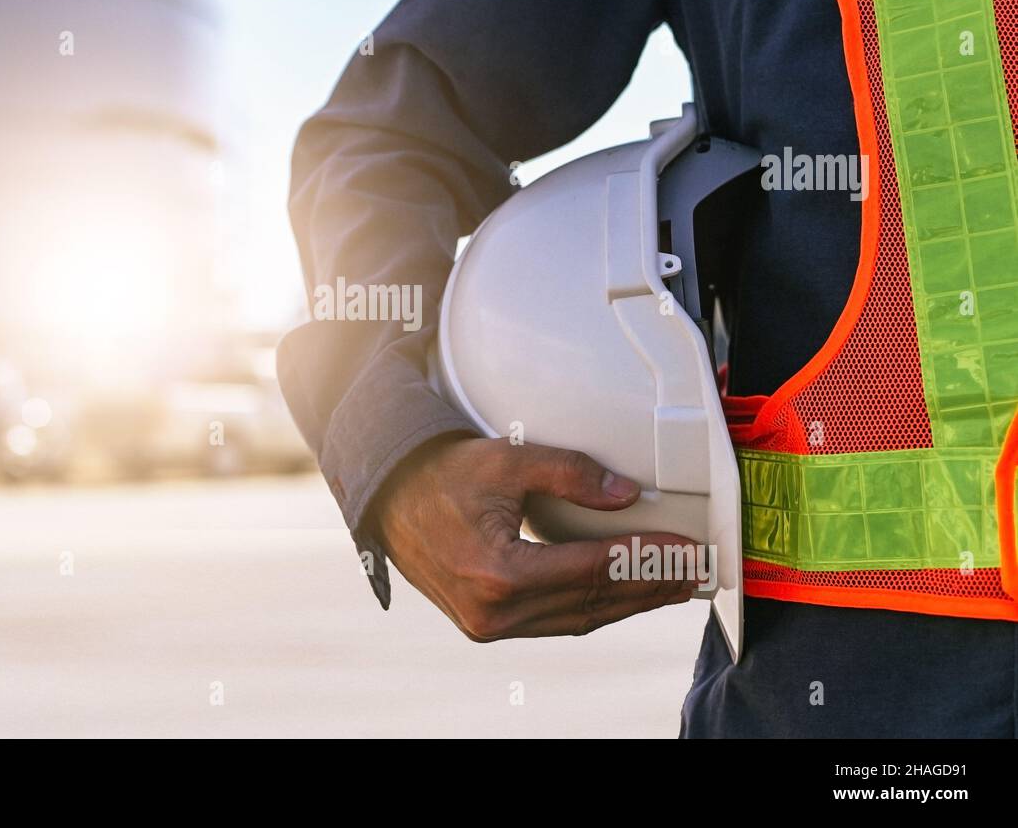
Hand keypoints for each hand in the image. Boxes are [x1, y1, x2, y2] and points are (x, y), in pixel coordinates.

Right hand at [369, 436, 697, 640]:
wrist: (387, 498)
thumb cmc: (441, 475)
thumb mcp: (505, 461)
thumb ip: (568, 473)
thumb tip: (625, 494)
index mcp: (497, 572)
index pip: (592, 569)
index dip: (646, 559)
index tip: (688, 551)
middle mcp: (493, 610)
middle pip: (592, 602)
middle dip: (651, 586)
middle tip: (698, 573)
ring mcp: (488, 625)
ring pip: (578, 619)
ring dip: (629, 603)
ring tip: (673, 586)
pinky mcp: (486, 625)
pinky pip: (555, 621)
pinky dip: (595, 607)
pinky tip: (624, 595)